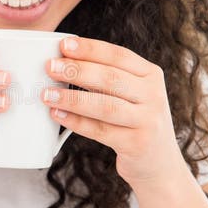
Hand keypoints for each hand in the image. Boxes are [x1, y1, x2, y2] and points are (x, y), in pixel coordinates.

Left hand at [42, 35, 185, 188]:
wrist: (159, 163)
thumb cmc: (136, 121)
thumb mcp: (133, 94)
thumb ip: (108, 78)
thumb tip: (65, 62)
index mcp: (151, 75)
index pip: (118, 56)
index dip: (90, 49)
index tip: (64, 45)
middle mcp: (153, 95)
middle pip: (110, 78)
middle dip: (77, 71)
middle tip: (50, 67)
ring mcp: (147, 120)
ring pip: (104, 105)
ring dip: (72, 98)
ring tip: (47, 94)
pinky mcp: (136, 143)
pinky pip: (100, 130)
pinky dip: (76, 122)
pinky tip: (58, 115)